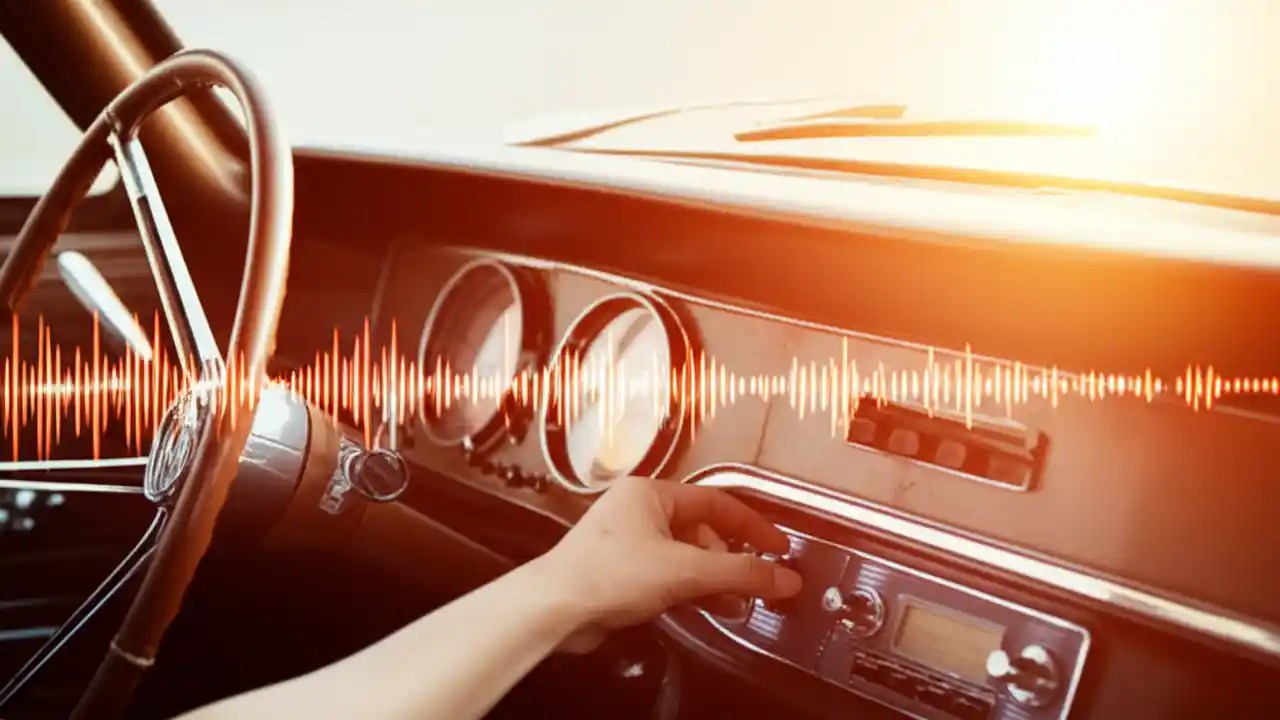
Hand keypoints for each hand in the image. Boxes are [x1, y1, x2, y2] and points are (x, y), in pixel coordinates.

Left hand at [528, 476, 802, 651]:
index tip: (778, 546)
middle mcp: (638, 511)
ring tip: (736, 599)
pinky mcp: (622, 572)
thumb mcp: (685, 572)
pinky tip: (708, 605)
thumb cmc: (605, 575)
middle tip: (756, 580)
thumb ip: (739, 573)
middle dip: (730, 557)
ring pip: (686, 555)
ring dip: (712, 576)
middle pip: (702, 530)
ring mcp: (629, 542)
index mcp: (650, 493)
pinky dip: (691, 588)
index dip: (752, 525)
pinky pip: (668, 574)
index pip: (716, 502)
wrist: (554, 609)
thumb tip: (783, 577)